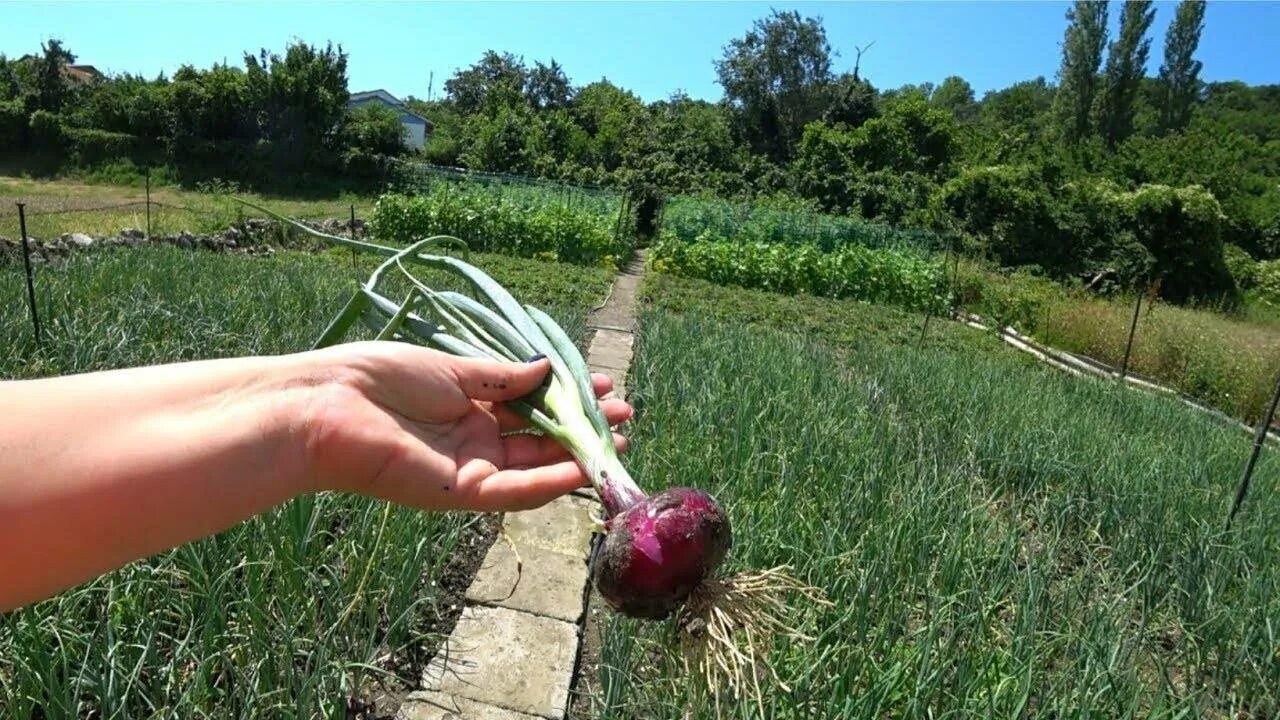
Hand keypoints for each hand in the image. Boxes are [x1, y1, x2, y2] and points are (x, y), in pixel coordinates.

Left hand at [297, 341, 631, 511]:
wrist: (328, 407)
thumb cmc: (379, 378)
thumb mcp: (451, 369)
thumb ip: (501, 377)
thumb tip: (545, 369)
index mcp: (467, 406)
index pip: (529, 404)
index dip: (567, 395)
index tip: (602, 383)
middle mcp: (473, 440)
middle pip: (540, 437)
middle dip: (583, 425)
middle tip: (625, 412)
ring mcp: (470, 468)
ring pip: (535, 466)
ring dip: (578, 455)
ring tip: (619, 439)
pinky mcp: (461, 493)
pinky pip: (515, 491)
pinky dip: (550, 482)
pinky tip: (583, 469)